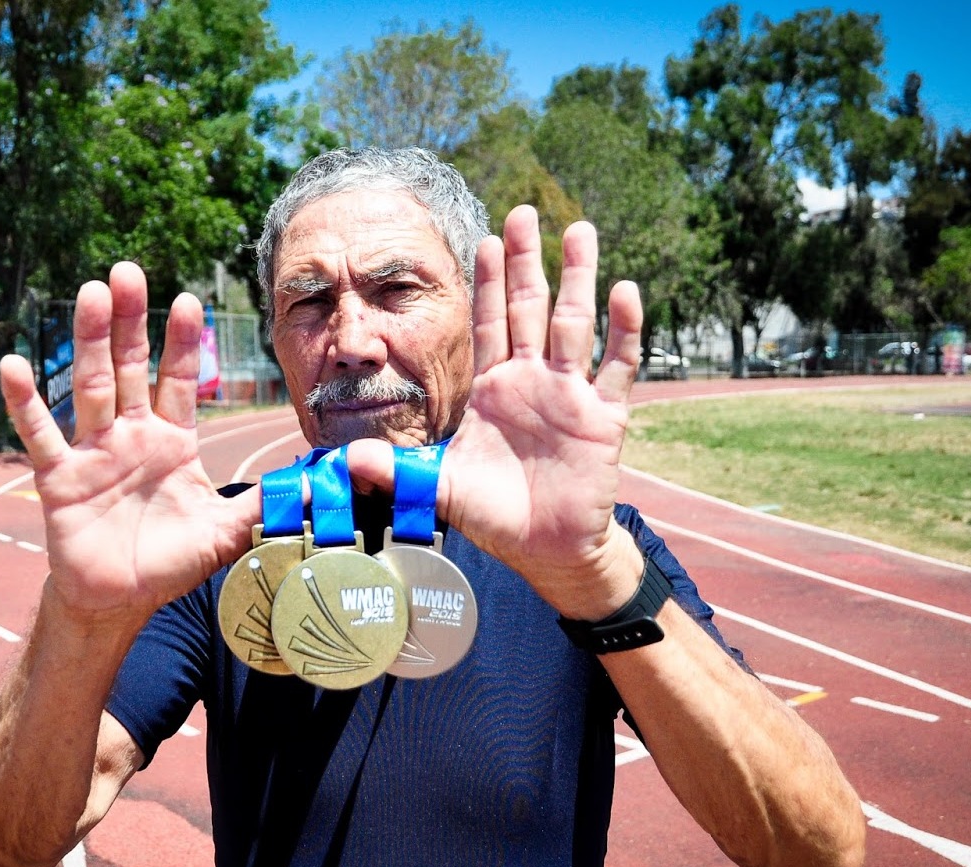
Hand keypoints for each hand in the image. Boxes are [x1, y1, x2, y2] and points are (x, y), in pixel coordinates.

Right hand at [0, 263, 259, 617]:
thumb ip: (265, 505)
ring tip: (91, 294)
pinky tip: (14, 364)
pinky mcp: (60, 478)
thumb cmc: (170, 562)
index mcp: (171, 441)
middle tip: (129, 271)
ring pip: (91, 387)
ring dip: (89, 340)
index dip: (184, 343)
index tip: (189, 300)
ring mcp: (93, 452)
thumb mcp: (226, 534)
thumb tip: (316, 486)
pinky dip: (25, 402)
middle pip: (130, 367)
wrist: (119, 601)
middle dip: (131, 321)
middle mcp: (131, 436)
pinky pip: (39, 435)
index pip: (180, 381)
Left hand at [405, 207, 642, 614]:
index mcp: (492, 389)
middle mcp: (532, 382)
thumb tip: (345, 458)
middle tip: (526, 210)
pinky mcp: (603, 419)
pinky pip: (616, 367)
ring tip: (581, 229)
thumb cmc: (495, 515)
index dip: (487, 282)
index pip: (488, 323)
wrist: (545, 551)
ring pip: (575, 324)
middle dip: (527, 260)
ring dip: (579, 277)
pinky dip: (624, 331)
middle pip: (530, 308)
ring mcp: (570, 395)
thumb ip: (397, 470)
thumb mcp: (439, 488)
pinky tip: (624, 291)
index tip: (484, 237)